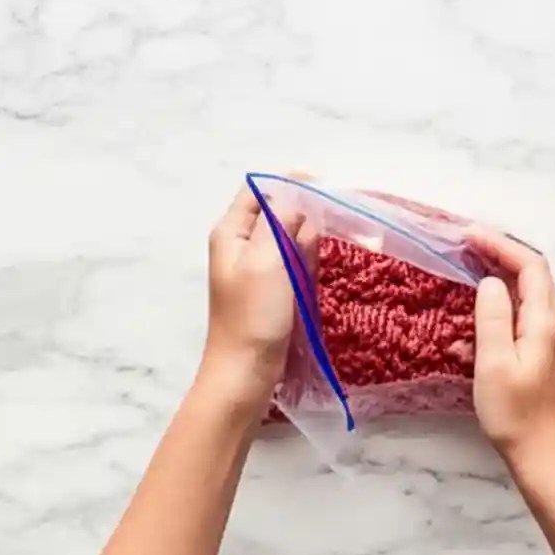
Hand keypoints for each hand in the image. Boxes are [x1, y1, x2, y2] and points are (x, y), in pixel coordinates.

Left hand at [199, 181, 312, 415]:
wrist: (246, 371)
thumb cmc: (253, 315)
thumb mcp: (267, 259)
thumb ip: (281, 221)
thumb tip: (296, 196)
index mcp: (231, 232)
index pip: (259, 190)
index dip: (288, 183)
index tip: (322, 187)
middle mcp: (243, 244)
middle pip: (280, 212)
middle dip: (302, 221)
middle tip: (310, 244)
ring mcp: (260, 267)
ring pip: (292, 239)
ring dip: (306, 248)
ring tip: (304, 273)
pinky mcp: (275, 288)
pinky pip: (297, 264)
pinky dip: (307, 268)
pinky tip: (308, 285)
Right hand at [471, 231, 554, 469]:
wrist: (546, 455)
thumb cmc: (516, 414)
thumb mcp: (495, 363)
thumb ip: (493, 317)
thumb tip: (490, 282)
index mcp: (547, 321)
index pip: (530, 265)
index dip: (500, 244)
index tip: (469, 236)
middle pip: (535, 274)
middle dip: (502, 254)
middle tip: (467, 246)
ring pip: (533, 293)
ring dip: (505, 275)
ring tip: (471, 268)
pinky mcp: (552, 354)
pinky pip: (531, 313)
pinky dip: (509, 299)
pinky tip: (485, 308)